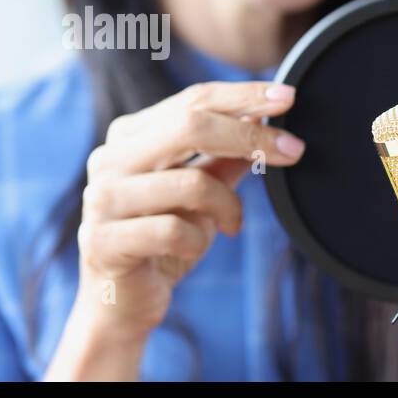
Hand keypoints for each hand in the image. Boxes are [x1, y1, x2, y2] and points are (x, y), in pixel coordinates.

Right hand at [45, 82, 303, 379]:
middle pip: (190, 126)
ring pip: (191, 183)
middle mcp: (110, 158)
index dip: (243, 96)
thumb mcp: (203, 192)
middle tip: (295, 150)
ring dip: (228, 206)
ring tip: (234, 224)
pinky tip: (197, 247)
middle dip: (249, 135)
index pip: (193, 100)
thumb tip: (265, 117)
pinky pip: (175, 231)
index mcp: (131, 136)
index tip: (289, 98)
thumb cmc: (164, 239)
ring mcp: (103, 199)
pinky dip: (200, 241)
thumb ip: (225, 156)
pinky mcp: (104, 241)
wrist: (124, 302)